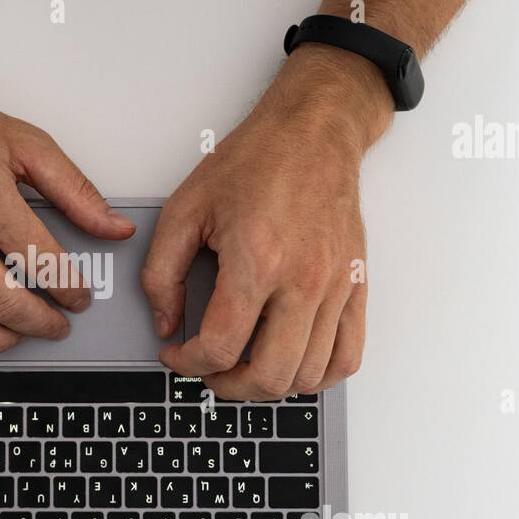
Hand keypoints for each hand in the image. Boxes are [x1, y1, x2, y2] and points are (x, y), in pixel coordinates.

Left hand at [141, 46, 390, 398]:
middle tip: (208, 371)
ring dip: (271, 385)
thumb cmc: (255, 162)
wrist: (314, 132)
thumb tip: (165, 323)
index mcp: (256, 262)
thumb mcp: (185, 209)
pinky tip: (291, 362)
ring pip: (309, 376)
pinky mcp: (356, 288)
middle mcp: (303, 282)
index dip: (187, 363)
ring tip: (245, 365)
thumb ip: (162, 273)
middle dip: (227, 386)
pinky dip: (319, 375)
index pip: (220, 347)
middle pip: (269, 376)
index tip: (175, 354)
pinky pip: (348, 357)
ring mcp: (336, 289)